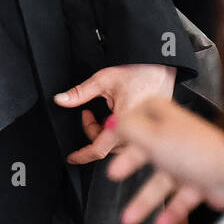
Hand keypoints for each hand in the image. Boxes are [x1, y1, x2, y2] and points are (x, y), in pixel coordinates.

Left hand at [53, 63, 174, 163]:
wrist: (161, 66)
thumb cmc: (139, 70)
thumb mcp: (104, 79)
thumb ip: (80, 92)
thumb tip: (61, 99)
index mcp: (125, 120)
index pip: (100, 149)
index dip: (83, 155)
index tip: (73, 157)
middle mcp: (137, 130)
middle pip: (108, 147)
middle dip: (93, 134)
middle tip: (88, 115)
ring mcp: (146, 131)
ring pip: (119, 146)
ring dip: (105, 134)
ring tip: (102, 114)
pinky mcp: (150, 129)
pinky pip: (130, 141)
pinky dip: (118, 132)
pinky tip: (116, 117)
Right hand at [104, 96, 223, 223]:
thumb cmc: (195, 150)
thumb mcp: (152, 135)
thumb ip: (128, 129)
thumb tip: (110, 123)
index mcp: (164, 118)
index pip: (135, 118)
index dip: (119, 129)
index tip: (103, 142)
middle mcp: (175, 137)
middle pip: (146, 149)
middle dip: (128, 163)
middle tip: (113, 174)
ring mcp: (187, 160)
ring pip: (160, 181)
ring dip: (143, 200)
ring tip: (128, 218)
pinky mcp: (199, 181)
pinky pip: (180, 199)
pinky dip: (170, 212)